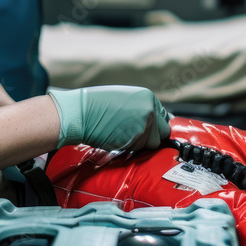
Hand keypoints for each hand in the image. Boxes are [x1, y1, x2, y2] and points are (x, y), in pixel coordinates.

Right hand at [48, 86, 170, 150]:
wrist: (82, 113)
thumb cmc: (97, 105)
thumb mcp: (125, 99)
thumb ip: (142, 108)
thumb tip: (153, 120)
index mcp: (148, 97)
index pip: (163, 118)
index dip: (154, 127)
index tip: (146, 130)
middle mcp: (150, 108)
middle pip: (162, 132)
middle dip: (150, 137)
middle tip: (132, 134)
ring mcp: (145, 123)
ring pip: (151, 143)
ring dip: (139, 143)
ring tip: (121, 132)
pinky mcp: (137, 136)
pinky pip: (139, 149)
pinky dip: (130, 147)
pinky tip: (117, 137)